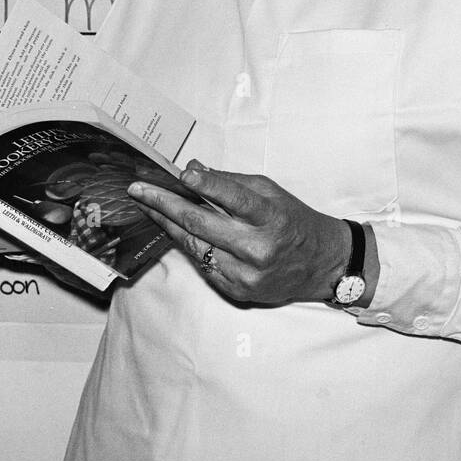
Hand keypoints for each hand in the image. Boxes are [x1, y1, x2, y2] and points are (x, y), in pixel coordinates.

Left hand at [127, 161, 350, 306]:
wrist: (321, 264)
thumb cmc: (294, 221)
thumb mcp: (271, 192)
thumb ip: (232, 182)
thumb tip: (194, 170)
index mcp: (270, 217)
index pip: (234, 198)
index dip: (207, 185)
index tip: (182, 174)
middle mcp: (257, 248)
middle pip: (201, 223)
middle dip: (164, 203)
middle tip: (139, 189)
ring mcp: (245, 273)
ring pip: (194, 244)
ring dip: (165, 223)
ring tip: (146, 205)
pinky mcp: (237, 290)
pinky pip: (202, 264)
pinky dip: (186, 244)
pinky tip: (170, 228)